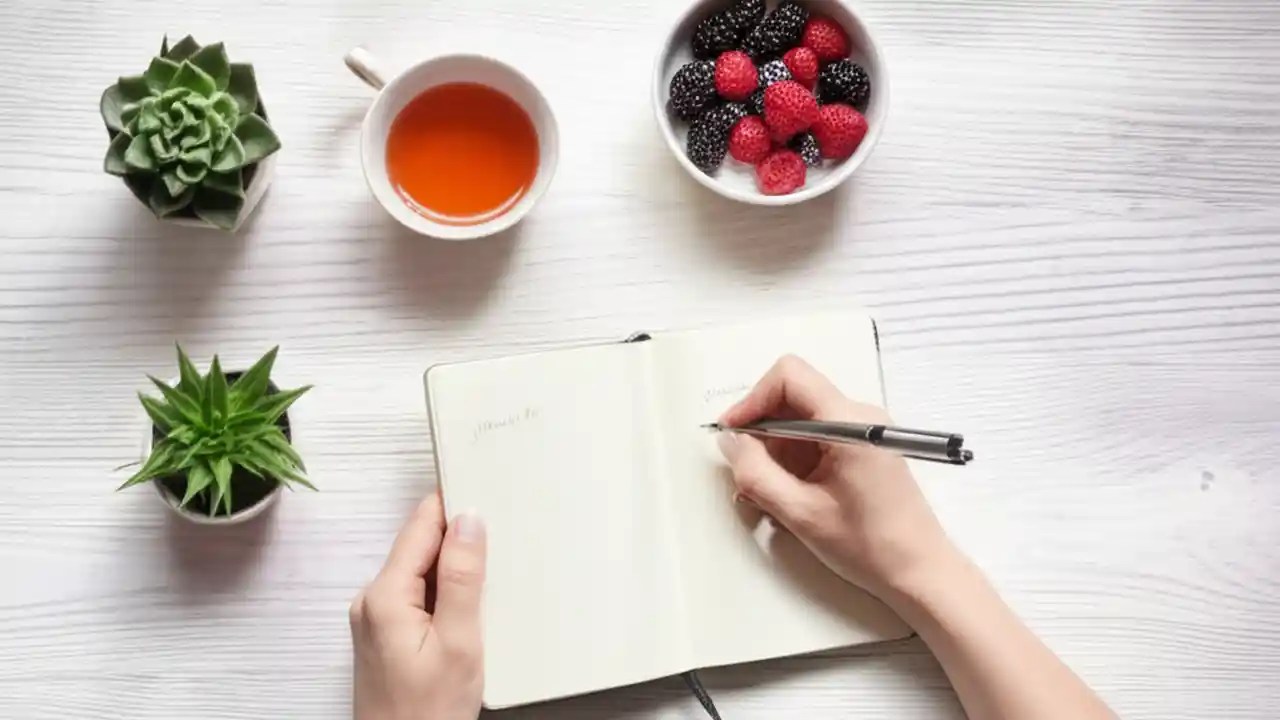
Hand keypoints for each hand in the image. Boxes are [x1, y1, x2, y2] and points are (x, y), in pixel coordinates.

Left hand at [350, 493, 485, 719]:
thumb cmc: (427, 714)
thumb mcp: (459, 642)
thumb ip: (462, 578)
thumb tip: (468, 521)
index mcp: (385, 595)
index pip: (421, 526)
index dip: (454, 505)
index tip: (486, 490)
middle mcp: (372, 601)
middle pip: (419, 546)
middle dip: (458, 539)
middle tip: (500, 541)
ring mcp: (376, 619)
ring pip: (421, 572)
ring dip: (454, 570)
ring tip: (490, 581)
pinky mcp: (385, 636)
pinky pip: (417, 596)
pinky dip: (444, 595)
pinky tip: (469, 611)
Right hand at [718, 355, 956, 598]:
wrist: (920, 573)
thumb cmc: (868, 546)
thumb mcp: (800, 512)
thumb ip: (756, 472)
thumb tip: (730, 441)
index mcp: (849, 423)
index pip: (789, 377)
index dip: (752, 400)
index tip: (733, 435)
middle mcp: (859, 417)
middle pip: (793, 400)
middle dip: (762, 434)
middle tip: (746, 475)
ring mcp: (863, 434)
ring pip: (801, 424)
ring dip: (776, 455)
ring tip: (767, 497)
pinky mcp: (863, 452)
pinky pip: (817, 442)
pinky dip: (794, 464)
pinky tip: (789, 498)